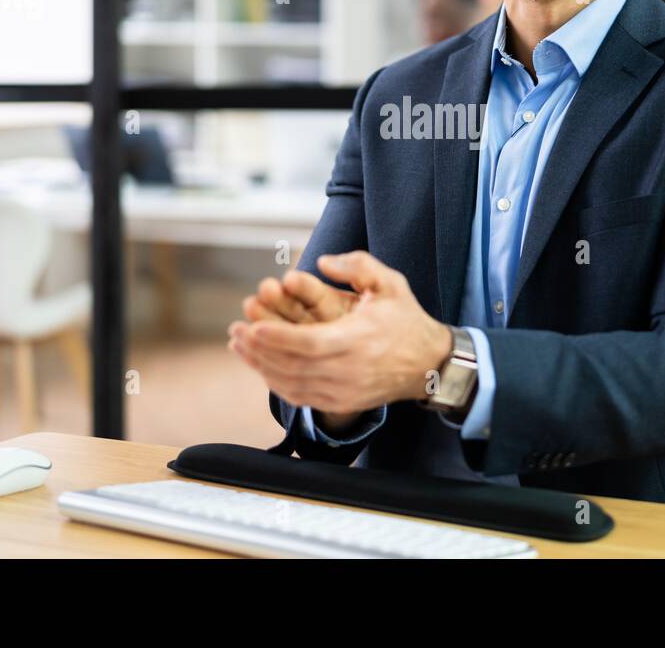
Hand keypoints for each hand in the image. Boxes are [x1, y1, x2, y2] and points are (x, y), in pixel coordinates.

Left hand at [227, 251, 451, 414]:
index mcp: (357, 341)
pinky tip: (261, 366)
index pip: (309, 344)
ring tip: (238, 347)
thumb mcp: (389, 284)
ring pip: (292, 384)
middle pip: (293, 366)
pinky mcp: (341, 403)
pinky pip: (301, 397)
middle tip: (235, 333)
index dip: (278, 339)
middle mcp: (348, 371)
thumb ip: (357, 266)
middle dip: (260, 351)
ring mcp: (344, 391)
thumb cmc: (406, 320)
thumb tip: (321, 261)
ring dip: (261, 366)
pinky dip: (276, 383)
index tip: (253, 328)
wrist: (429, 364)